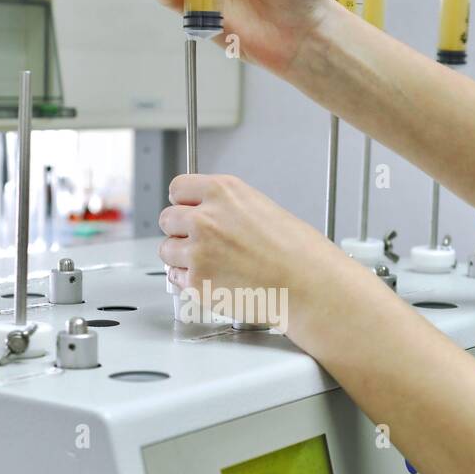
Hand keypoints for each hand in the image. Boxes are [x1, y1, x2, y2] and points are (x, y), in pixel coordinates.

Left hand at [158, 172, 341, 328]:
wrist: (308, 286)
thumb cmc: (299, 252)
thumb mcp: (262, 208)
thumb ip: (228, 209)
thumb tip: (211, 216)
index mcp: (224, 192)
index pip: (178, 187)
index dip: (184, 202)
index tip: (188, 210)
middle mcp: (205, 218)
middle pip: (167, 218)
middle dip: (180, 230)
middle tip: (199, 242)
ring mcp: (197, 251)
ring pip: (166, 250)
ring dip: (181, 257)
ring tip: (209, 264)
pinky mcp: (196, 282)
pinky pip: (176, 278)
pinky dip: (189, 281)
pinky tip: (212, 280)